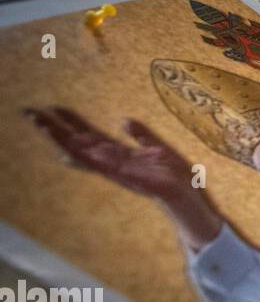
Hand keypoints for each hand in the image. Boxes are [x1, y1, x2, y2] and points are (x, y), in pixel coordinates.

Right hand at [26, 106, 221, 248]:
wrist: (186, 193)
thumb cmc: (173, 173)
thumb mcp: (156, 148)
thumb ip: (140, 135)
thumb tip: (123, 119)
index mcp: (118, 154)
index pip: (89, 135)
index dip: (71, 122)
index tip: (53, 107)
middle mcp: (111, 161)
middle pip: (77, 141)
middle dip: (54, 128)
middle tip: (30, 112)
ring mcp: (113, 169)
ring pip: (80, 151)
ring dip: (59, 138)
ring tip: (40, 124)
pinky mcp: (121, 176)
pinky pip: (97, 164)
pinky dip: (81, 155)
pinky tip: (66, 148)